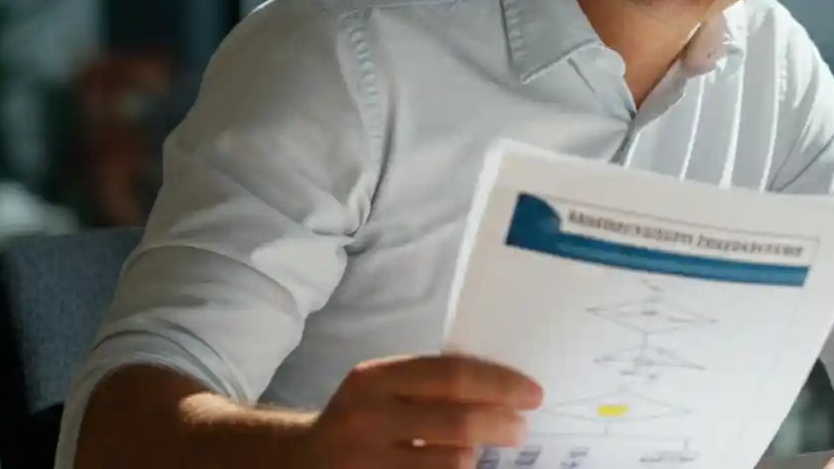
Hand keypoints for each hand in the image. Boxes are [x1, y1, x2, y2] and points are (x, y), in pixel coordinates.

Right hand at [300, 354, 543, 467]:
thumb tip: (501, 386)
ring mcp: (367, 460)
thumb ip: (428, 382)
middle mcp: (369, 416)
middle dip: (501, 424)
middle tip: (521, 428)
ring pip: (449, 462)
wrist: (300, 460)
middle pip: (457, 420)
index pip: (452, 374)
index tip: (533, 394)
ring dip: (475, 458)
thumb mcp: (382, 388)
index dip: (500, 383)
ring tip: (479, 454)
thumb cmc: (359, 417)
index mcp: (377, 378)